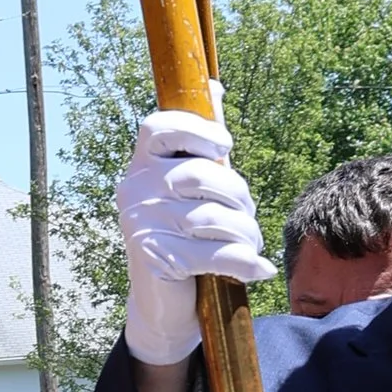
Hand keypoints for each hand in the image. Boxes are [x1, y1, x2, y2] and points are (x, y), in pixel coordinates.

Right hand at [116, 107, 273, 369]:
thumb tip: (213, 86)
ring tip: (252, 243)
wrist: (163, 305)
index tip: (225, 147)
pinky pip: (217, 252)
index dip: (197, 129)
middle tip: (248, 213)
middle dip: (238, 194)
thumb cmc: (184, 235)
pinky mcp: (158, 260)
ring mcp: (141, 226)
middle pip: (201, 173)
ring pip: (214, 216)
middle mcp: (133, 192)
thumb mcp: (193, 187)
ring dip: (246, 232)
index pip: (158, 127)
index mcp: (140, 167)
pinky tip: (257, 269)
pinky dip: (245, 263)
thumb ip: (202, 141)